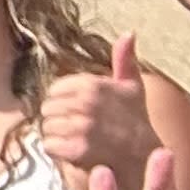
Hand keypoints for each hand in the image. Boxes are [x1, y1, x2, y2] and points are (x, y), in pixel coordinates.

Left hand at [39, 33, 154, 184]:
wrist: (143, 156)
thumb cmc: (134, 119)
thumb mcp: (132, 86)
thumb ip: (125, 59)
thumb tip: (129, 33)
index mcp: (94, 85)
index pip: (55, 89)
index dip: (61, 100)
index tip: (76, 109)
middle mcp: (87, 104)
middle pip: (47, 108)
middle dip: (56, 117)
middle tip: (73, 125)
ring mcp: (82, 127)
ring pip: (46, 126)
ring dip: (55, 134)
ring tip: (73, 137)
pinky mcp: (77, 150)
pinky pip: (49, 145)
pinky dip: (55, 149)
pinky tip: (71, 149)